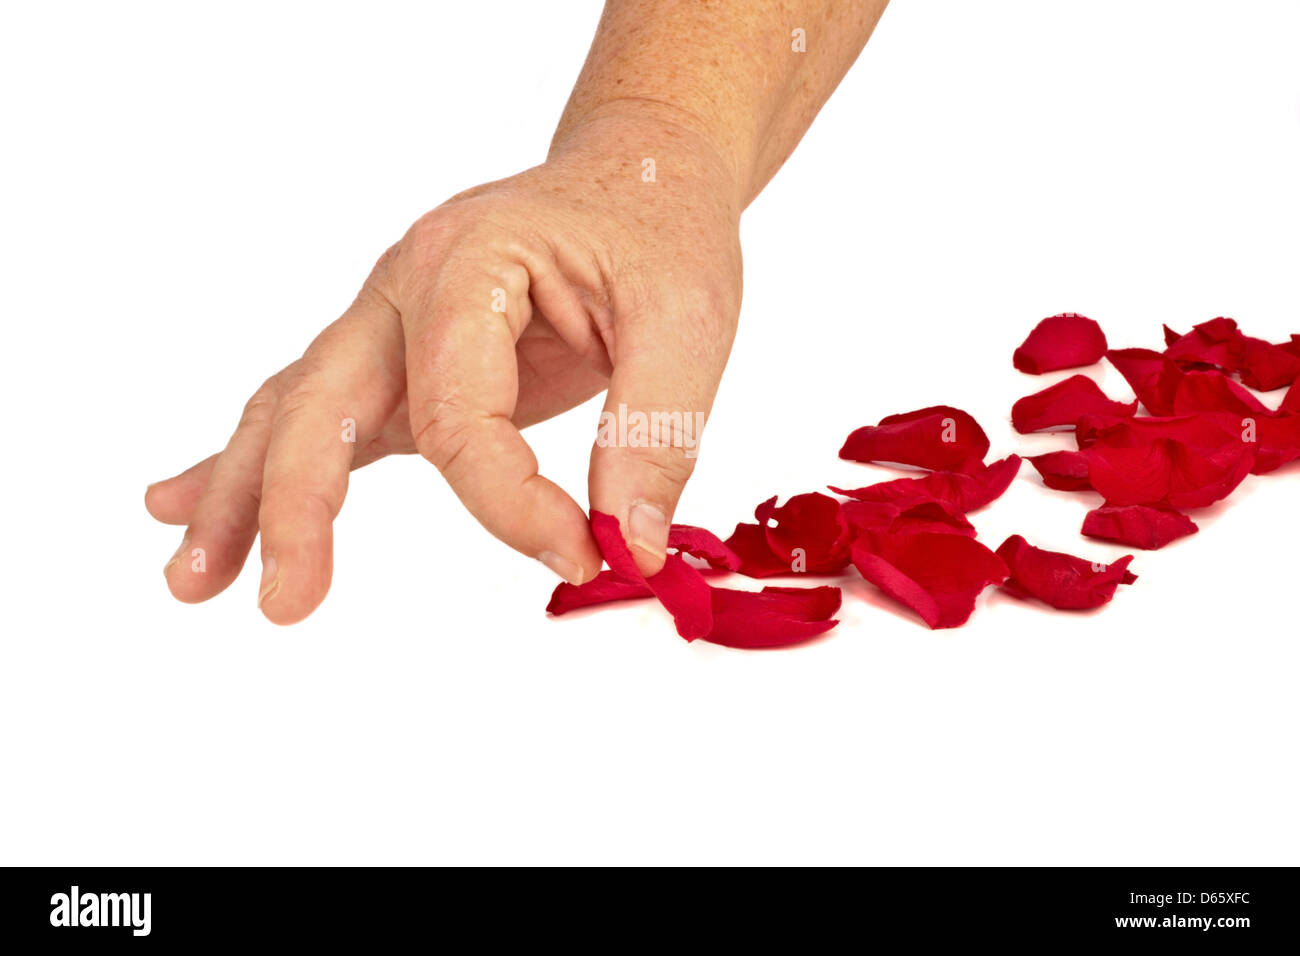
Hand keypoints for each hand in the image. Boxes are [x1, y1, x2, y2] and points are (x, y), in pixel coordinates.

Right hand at [146, 109, 742, 622]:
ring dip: (242, 494)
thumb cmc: (656, 230)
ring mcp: (388, 322)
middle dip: (296, 507)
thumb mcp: (688, 317)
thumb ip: (655, 432)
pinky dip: (255, 464)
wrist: (635, 175)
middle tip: (285, 603)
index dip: (513, 504)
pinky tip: (185, 508)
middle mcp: (404, 289)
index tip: (582, 554)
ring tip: (191, 579)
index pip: (460, 414)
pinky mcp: (399, 361)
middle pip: (323, 401)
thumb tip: (630, 548)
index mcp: (468, 265)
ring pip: (295, 410)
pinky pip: (314, 413)